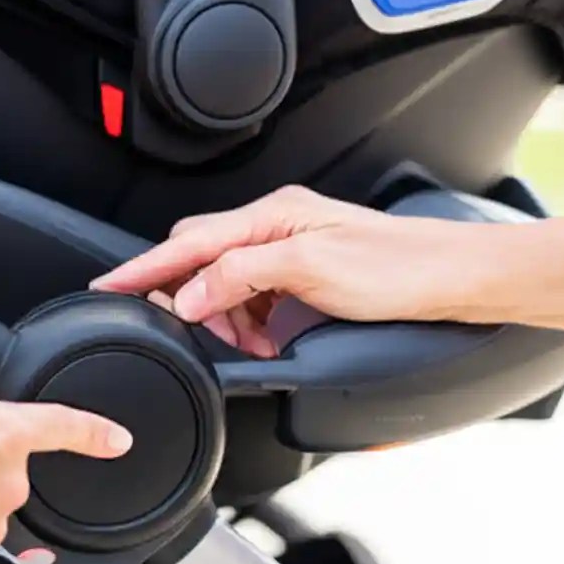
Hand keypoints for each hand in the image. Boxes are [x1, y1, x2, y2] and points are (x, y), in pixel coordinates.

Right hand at [92, 186, 477, 356]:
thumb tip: (190, 293)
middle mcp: (276, 225)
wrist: (455, 279)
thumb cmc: (399, 269)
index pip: (187, 242)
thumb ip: (241, 276)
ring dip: (226, 318)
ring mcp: (291, 247)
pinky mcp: (305, 271)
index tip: (109, 288)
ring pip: (227, 282)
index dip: (143, 268)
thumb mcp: (311, 270)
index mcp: (271, 217)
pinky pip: (255, 295)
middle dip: (188, 300)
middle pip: (201, 259)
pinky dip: (250, 322)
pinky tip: (265, 342)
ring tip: (246, 347)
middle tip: (186, 334)